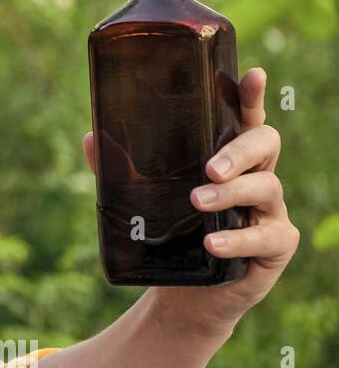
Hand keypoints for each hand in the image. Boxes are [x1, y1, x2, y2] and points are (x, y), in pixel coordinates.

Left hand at [82, 67, 299, 332]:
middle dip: (238, 151)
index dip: (251, 96)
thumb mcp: (145, 199)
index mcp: (230, 155)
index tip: (252, 73)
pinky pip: (266, 237)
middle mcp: (258, 175)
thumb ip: (121, 170)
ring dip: (230, 193)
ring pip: (265, 187)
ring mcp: (271, 209)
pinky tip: (213, 244)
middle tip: (209, 167)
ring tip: (197, 202)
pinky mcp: (276, 244)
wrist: (184, 293)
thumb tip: (91, 137)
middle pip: (264, 144)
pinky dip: (237, 240)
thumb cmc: (171, 233)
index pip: (245, 118)